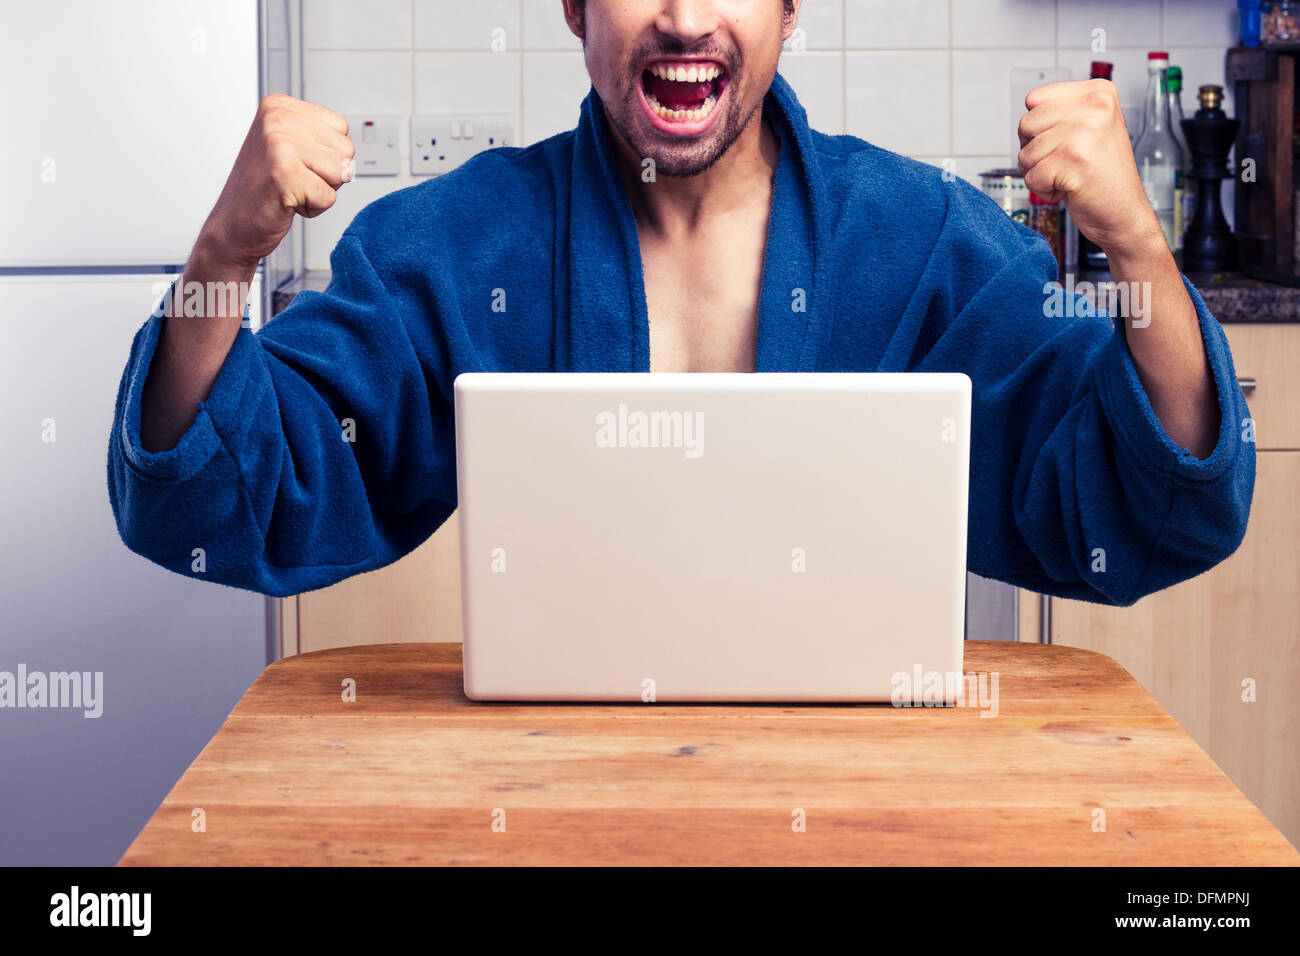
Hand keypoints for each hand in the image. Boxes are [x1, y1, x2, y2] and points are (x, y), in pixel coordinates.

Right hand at [201, 94, 354, 269]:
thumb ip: (318, 136)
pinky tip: (287, 202)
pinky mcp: (285, 174)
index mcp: (278, 106)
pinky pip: (330, 197)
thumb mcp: (287, 145)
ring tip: (291, 188)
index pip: (341, 127)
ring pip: (342, 172)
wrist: (233, 223)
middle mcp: (277, 119)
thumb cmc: (262, 188)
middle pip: (346, 149)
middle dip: (327, 173)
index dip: (327, 154)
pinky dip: (314, 208)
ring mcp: (279, 144)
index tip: (295, 162)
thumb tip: (349, 152)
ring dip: (322, 190)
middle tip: (293, 179)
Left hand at [1017, 79, 1163, 259]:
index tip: (1062, 142)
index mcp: (1098, 93)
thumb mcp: (1092, 128)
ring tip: (1069, 175)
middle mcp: (1095, 107)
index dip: (1037, 128)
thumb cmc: (1104, 175)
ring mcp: (1085, 133)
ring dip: (1040, 172)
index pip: (1034, 99)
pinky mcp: (1074, 161)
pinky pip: (1031, 177)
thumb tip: (1026, 118)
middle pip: (1025, 125)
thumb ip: (1062, 113)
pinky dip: (1043, 191)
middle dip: (1035, 151)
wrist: (1125, 213)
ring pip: (1025, 153)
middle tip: (1063, 163)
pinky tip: (1069, 188)